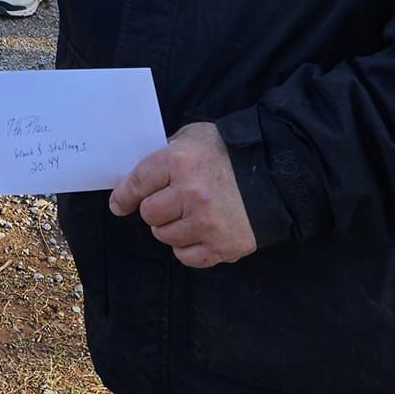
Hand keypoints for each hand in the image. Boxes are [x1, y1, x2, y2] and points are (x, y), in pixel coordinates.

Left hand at [109, 122, 256, 269]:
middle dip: (155, 209)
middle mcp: (190, 193)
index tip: (118, 205)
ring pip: (165, 236)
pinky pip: (187, 256)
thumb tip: (140, 175)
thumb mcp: (194, 137)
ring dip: (171, 228)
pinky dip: (188, 247)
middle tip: (169, 203)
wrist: (276, 173)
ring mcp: (207, 222)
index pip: (137, 183)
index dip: (124, 196)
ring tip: (188, 216)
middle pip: (149, 213)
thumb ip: (166, 152)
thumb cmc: (229, 151)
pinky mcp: (223, 246)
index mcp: (179, 162)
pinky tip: (199, 233)